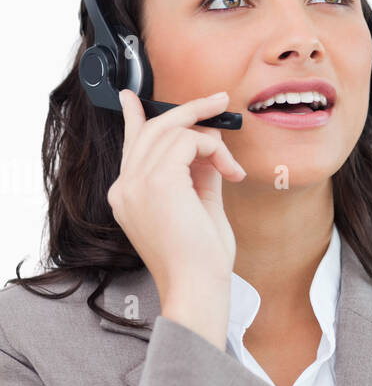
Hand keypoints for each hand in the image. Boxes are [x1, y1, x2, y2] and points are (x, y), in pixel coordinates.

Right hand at [109, 89, 245, 301]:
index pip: (130, 146)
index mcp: (129, 197)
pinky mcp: (159, 181)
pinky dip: (215, 151)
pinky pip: (190, 141)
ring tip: (232, 164)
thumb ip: (199, 175)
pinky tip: (230, 173)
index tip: (131, 98)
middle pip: (153, 130)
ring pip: (173, 131)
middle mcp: (126, 187)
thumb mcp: (200, 208)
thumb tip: (208, 145)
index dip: (135, 118)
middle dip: (188, 111)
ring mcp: (137, 182)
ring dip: (212, 141)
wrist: (197, 287)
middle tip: (219, 101)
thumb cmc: (201, 260)